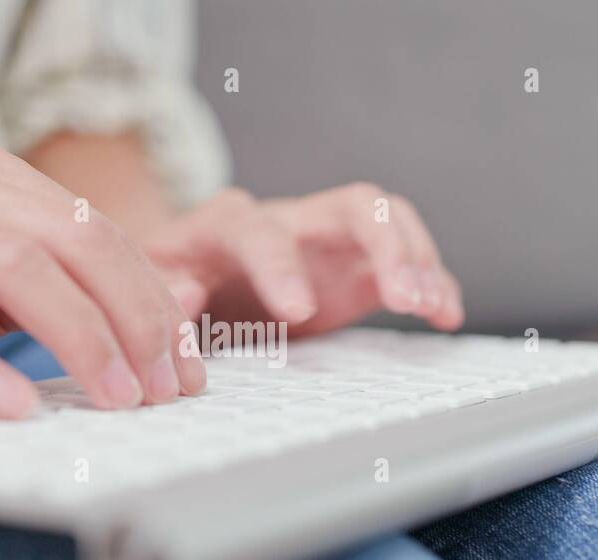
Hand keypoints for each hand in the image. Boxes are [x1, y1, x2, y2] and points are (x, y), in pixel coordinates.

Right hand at [0, 133, 203, 417]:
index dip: (152, 298)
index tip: (184, 365)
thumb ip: (40, 280)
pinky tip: (19, 410)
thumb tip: (148, 332)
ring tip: (119, 401)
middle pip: (71, 241)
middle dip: (136, 319)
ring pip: (14, 268)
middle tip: (166, 390)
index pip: (92, 229)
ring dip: (82, 340)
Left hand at [143, 184, 463, 335]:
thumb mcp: (153, 287)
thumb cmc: (170, 281)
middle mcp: (290, 220)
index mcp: (229, 225)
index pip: (261, 230)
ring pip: (389, 223)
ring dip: (417, 261)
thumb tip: (182, 297)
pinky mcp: (359, 268)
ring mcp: (331, 241)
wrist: (189, 278)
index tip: (298, 312)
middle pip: (353, 205)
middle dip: (385, 246)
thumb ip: (165, 289)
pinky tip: (445, 316)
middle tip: (403, 298)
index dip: (281, 266)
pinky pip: (407, 264)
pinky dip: (433, 284)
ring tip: (428, 306)